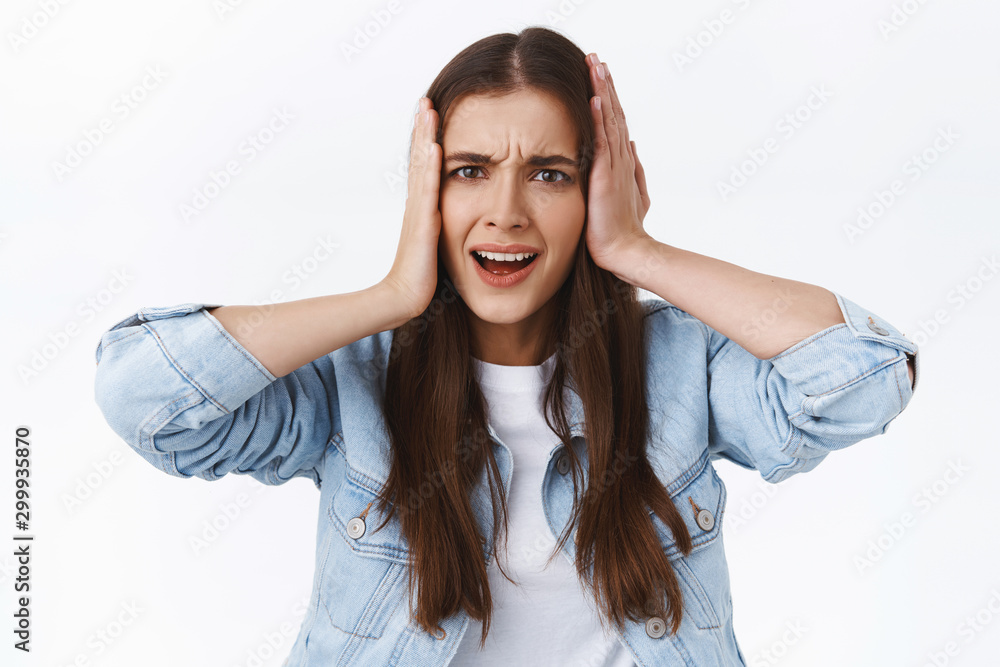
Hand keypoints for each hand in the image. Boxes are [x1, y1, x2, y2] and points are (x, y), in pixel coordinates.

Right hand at [382, 97, 442, 319]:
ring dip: (425, 136)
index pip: (424, 165)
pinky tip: (434, 146)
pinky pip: (429, 189)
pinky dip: (431, 166)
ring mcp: (419, 209)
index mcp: (422, 206)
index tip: (430, 115)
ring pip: (422, 165)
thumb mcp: (434, 242)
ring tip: (428, 109)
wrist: (405, 295)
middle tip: (426, 100)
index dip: (426, 139)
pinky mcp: (424, 221)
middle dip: (423, 128)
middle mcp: (418, 202)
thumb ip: (438, 226)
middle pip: (420, 156)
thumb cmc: (421, 275)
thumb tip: (446, 218)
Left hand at [584, 53, 651, 279]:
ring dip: (603, 92)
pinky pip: (603, 142)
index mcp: (622, 162)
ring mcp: (616, 165)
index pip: (615, 122)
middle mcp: (621, 158)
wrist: (625, 250)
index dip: (609, 98)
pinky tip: (595, 99)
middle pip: (614, 113)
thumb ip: (631, 169)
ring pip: (610, 121)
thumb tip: (632, 145)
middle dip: (605, 85)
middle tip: (596, 58)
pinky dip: (600, 119)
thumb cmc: (623, 228)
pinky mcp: (607, 176)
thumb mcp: (628, 194)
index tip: (601, 75)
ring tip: (596, 66)